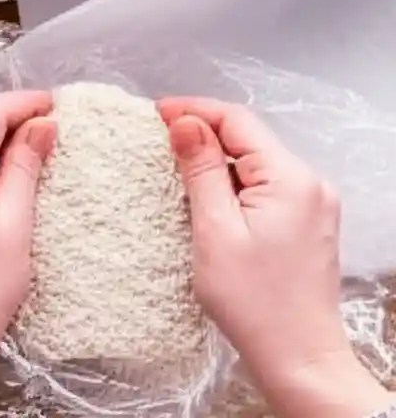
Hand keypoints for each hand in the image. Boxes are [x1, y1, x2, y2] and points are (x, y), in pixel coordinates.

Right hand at [160, 97, 392, 417]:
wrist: (298, 356)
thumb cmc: (254, 302)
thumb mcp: (214, 230)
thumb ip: (201, 170)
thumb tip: (185, 123)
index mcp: (291, 179)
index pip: (238, 121)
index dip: (194, 110)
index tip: (155, 113)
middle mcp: (310, 184)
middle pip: (249, 139)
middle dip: (202, 134)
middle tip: (156, 139)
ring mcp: (312, 204)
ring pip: (255, 164)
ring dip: (216, 161)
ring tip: (173, 168)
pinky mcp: (306, 223)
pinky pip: (265, 187)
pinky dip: (232, 185)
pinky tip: (204, 198)